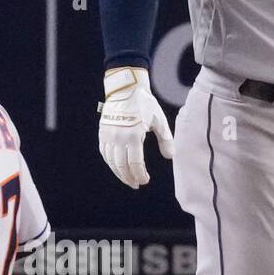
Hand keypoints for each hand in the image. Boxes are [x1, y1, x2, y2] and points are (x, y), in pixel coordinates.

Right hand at [98, 67, 174, 188]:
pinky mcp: (102, 134)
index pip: (135, 163)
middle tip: (136, 184)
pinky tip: (117, 167)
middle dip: (129, 178)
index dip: (140, 174)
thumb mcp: (159, 120)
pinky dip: (111, 163)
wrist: (125, 90)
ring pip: (111, 162)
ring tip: (127, 179)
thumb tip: (171, 156)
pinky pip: (105, 154)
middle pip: (122, 166)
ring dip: (119, 173)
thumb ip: (165, 140)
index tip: (145, 181)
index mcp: (133, 135)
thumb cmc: (145, 104)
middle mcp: (118, 138)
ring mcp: (108, 137)